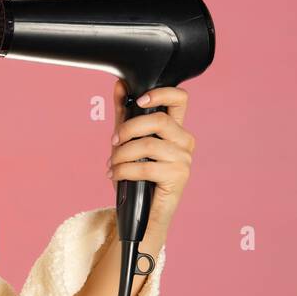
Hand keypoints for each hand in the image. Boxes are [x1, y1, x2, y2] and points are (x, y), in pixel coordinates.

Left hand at [107, 79, 196, 228]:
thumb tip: (120, 84)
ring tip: (112, 164)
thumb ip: (124, 113)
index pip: (180, 99)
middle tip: (113, 142)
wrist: (141, 211)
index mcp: (174, 128)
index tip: (139, 99)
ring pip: (147, 145)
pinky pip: (145, 167)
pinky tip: (115, 174)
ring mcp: (184, 159)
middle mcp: (184, 141)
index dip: (161, 93)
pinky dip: (123, 170)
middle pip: (159, 120)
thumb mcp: (127, 139)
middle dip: (127, 129)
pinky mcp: (179, 177)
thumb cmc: (136, 174)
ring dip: (121, 155)